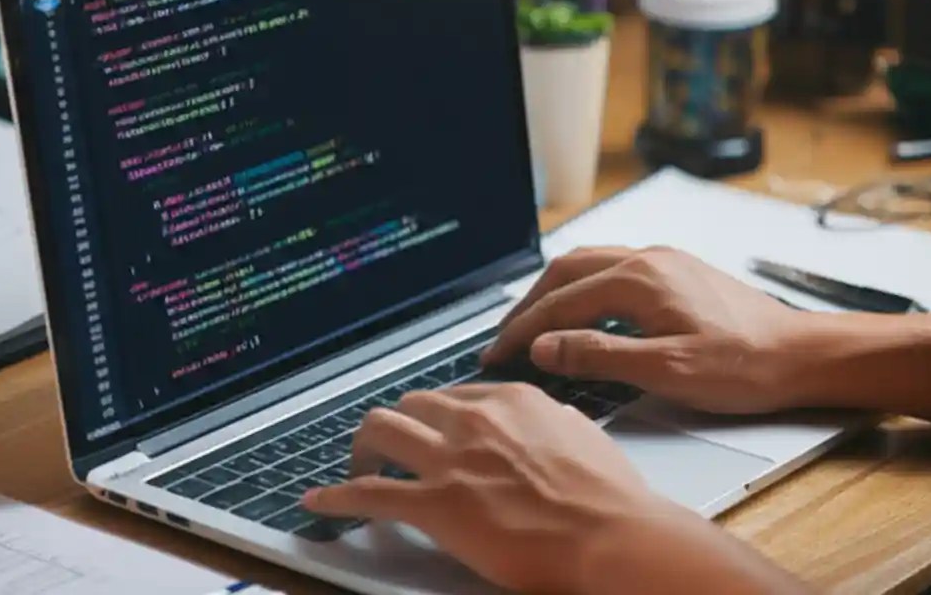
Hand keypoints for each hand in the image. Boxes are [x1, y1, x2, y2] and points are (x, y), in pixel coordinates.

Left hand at [301, 383, 678, 592]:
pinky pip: (368, 493)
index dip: (436, 415)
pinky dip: (336, 498)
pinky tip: (320, 502)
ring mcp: (451, 460)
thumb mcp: (582, 434)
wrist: (610, 535)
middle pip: (410, 404)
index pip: (453, 395)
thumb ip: (548, 422)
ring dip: (364, 447)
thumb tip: (540, 424)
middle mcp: (474, 419)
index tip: (430, 428)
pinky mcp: (435, 504)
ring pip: (381, 430)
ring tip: (359, 464)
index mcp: (510, 399)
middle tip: (393, 447)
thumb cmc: (609, 496)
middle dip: (398, 425)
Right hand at [482, 247, 818, 413]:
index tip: (495, 354)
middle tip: (504, 338)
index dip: (522, 330)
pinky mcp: (676, 273)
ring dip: (553, 292)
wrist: (802, 355)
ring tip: (532, 324)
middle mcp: (647, 259)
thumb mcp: (666, 370)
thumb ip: (599, 356)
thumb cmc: (744, 366)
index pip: (559, 301)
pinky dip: (581, 288)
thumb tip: (545, 347)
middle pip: (566, 271)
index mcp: (639, 279)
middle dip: (528, 304)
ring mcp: (663, 262)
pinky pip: (611, 269)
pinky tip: (580, 313)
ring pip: (588, 264)